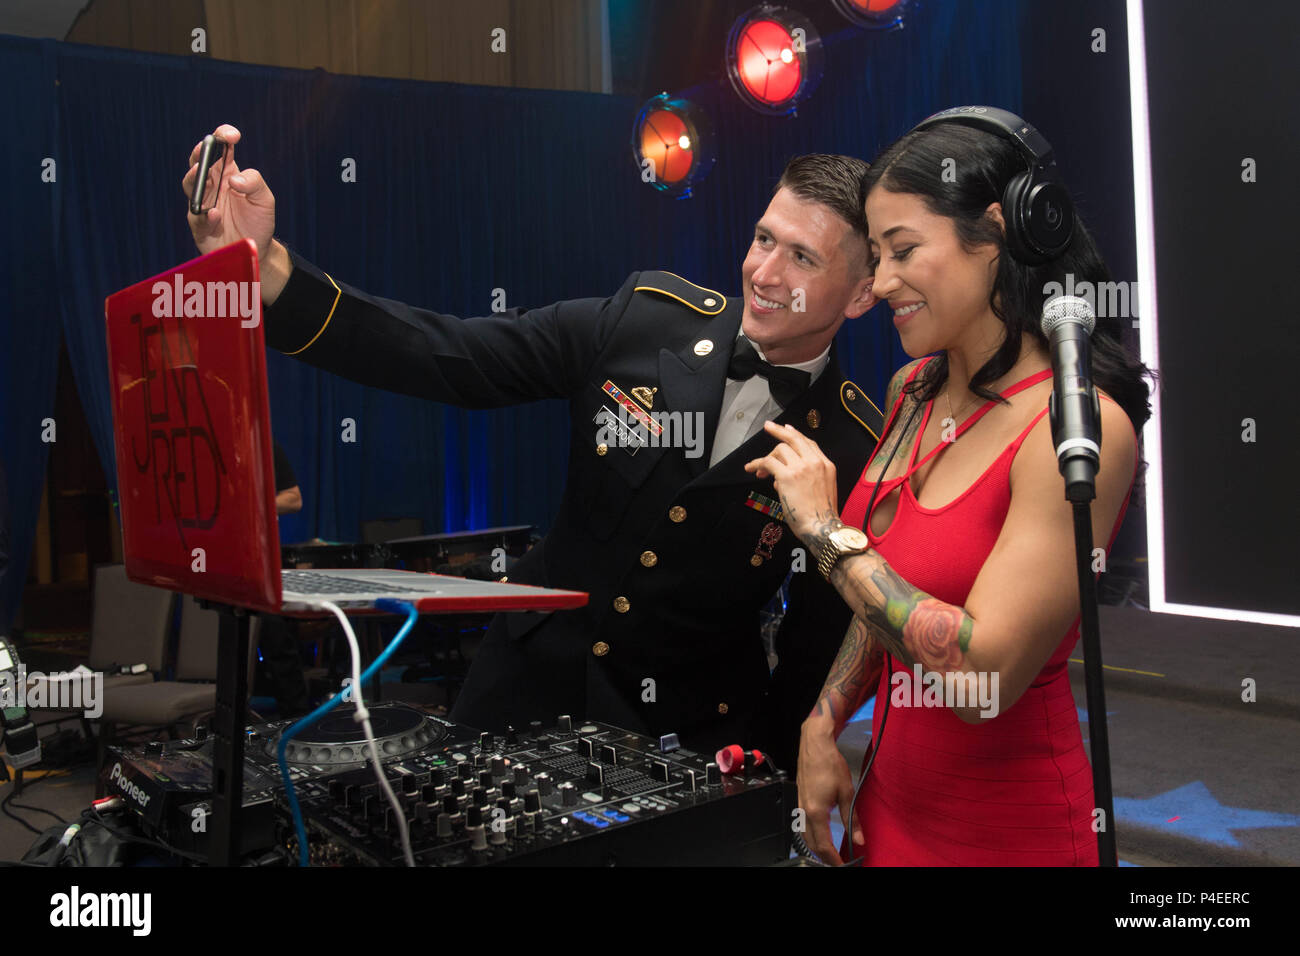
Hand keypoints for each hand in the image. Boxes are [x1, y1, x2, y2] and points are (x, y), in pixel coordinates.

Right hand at [182, 124, 275, 261]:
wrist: (255, 252)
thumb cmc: (258, 221)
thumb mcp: (265, 200)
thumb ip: (255, 183)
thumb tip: (234, 179)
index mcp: (228, 173)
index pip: (221, 148)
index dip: (222, 137)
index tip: (232, 135)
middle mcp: (212, 185)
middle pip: (199, 162)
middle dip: (201, 152)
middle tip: (206, 147)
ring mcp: (203, 203)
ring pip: (191, 185)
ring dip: (194, 177)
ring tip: (201, 172)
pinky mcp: (199, 225)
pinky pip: (198, 218)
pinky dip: (206, 216)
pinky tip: (215, 214)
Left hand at [743, 420, 837, 540]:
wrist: (821, 527)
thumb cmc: (820, 516)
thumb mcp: (823, 490)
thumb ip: (805, 479)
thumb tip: (780, 478)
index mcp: (826, 465)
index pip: (809, 443)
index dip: (796, 435)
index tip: (787, 429)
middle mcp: (815, 463)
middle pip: (794, 438)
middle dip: (779, 430)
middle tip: (768, 426)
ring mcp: (801, 468)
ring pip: (779, 449)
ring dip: (766, 458)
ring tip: (758, 470)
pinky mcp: (787, 476)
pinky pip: (768, 462)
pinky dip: (757, 464)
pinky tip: (752, 469)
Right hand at [797, 717, 861, 864]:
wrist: (815, 744)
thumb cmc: (830, 764)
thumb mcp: (847, 792)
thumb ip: (852, 819)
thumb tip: (859, 839)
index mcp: (816, 812)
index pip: (823, 845)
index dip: (833, 860)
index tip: (842, 865)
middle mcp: (804, 811)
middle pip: (811, 844)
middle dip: (824, 857)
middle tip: (837, 862)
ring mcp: (800, 804)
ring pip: (804, 835)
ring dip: (816, 847)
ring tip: (829, 852)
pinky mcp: (800, 798)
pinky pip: (802, 824)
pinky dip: (811, 834)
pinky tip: (820, 833)